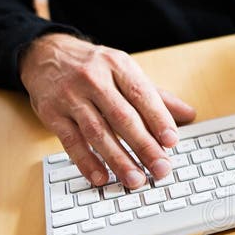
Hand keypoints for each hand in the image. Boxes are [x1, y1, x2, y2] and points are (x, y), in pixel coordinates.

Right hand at [20, 33, 195, 188]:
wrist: (45, 54)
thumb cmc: (94, 67)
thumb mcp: (125, 72)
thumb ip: (156, 96)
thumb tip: (189, 115)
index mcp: (118, 66)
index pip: (143, 95)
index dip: (158, 119)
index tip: (172, 142)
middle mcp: (94, 79)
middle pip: (122, 117)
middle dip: (144, 146)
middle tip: (161, 169)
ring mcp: (70, 96)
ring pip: (97, 132)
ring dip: (118, 159)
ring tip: (135, 180)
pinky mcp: (51, 113)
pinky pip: (70, 141)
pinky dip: (86, 162)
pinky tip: (101, 177)